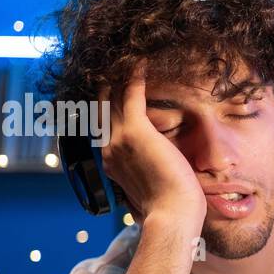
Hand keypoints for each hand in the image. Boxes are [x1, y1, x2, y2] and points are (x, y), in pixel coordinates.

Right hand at [98, 67, 205, 230]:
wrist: (171, 216)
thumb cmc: (167, 208)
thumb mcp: (148, 190)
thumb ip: (144, 176)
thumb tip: (151, 177)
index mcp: (111, 162)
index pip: (103, 126)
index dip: (104, 106)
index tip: (108, 90)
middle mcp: (109, 148)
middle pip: (101, 107)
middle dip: (104, 85)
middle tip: (110, 63)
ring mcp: (119, 139)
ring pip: (111, 97)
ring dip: (116, 75)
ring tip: (123, 56)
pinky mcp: (137, 132)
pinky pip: (131, 94)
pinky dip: (133, 76)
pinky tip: (140, 60)